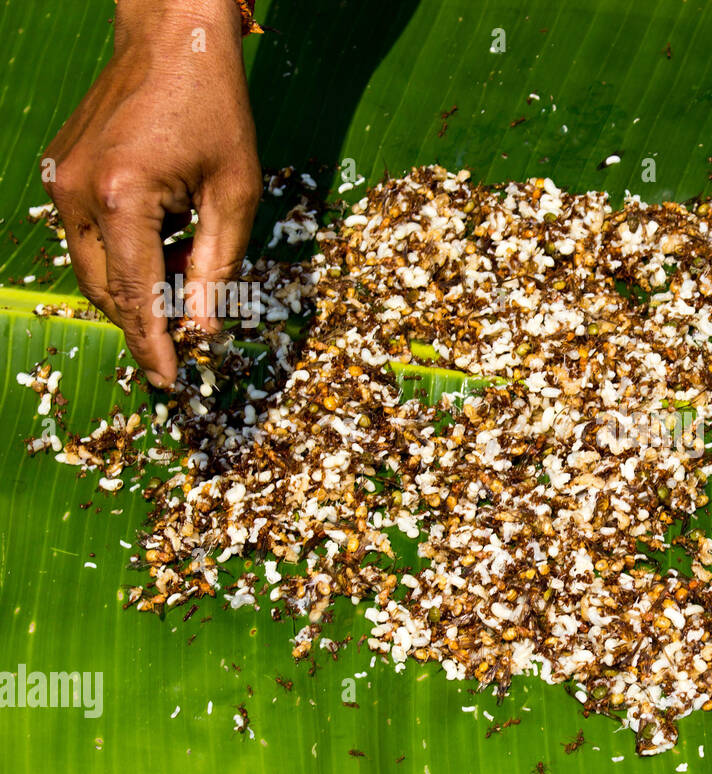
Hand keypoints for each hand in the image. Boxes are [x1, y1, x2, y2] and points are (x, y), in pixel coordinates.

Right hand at [41, 0, 259, 386]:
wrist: (173, 38)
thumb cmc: (216, 111)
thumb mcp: (235, 194)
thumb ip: (218, 266)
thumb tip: (205, 329)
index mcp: (123, 199)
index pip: (135, 297)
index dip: (153, 346)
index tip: (169, 383)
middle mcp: (78, 194)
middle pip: (107, 291)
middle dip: (148, 319)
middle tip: (194, 328)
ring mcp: (61, 182)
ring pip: (94, 270)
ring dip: (139, 288)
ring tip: (189, 272)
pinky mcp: (61, 174)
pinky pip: (89, 239)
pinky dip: (126, 257)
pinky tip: (168, 244)